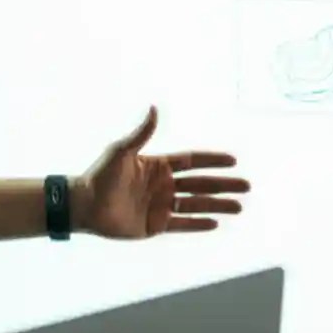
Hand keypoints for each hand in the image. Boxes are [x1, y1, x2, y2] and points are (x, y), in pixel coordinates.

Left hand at [72, 106, 248, 238]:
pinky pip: (183, 224)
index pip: (192, 161)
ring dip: (218, 205)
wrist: (85, 206)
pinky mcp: (156, 225)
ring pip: (196, 204)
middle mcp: (163, 185)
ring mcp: (161, 205)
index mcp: (157, 165)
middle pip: (200, 184)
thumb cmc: (100, 176)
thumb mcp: (121, 151)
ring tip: (239, 206)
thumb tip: (155, 108)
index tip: (233, 160)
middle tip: (247, 185)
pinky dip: (199, 224)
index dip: (212, 161)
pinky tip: (216, 222)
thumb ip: (142, 133)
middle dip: (223, 184)